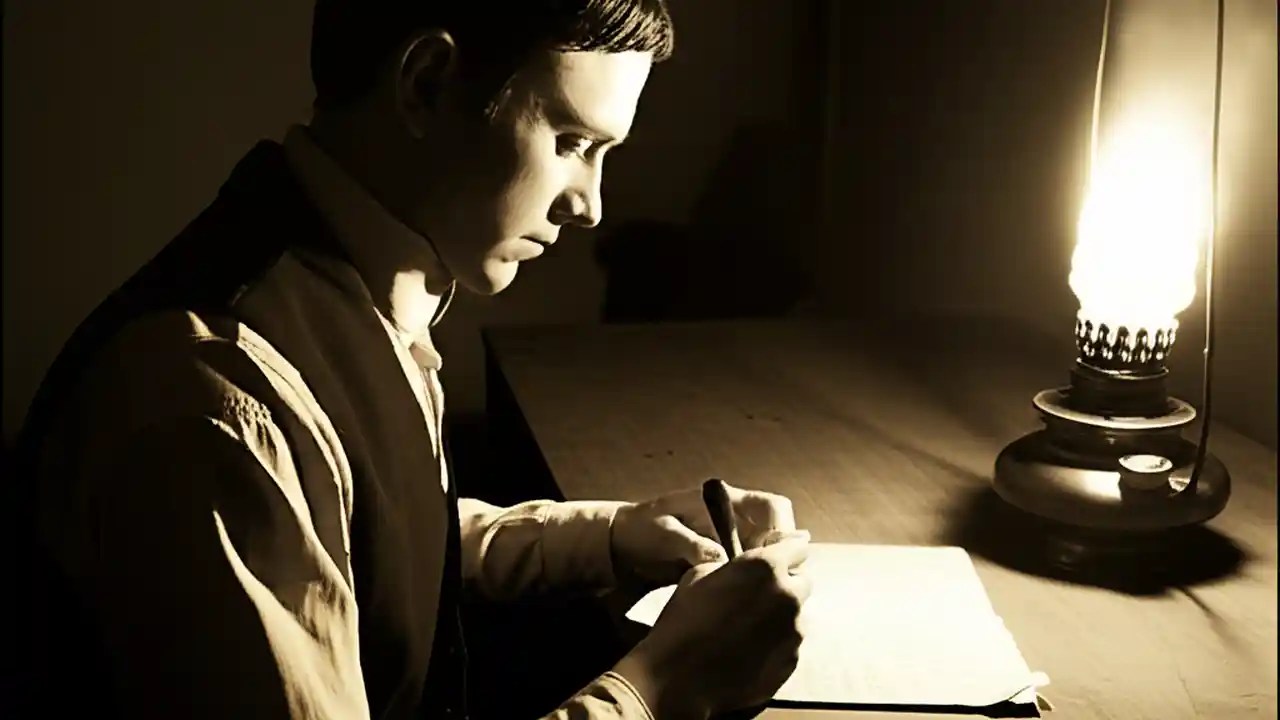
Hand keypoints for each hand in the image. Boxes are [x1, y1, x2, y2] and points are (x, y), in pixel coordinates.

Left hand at [611, 480, 799, 586]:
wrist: (622, 545)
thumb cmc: (642, 529)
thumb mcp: (664, 534)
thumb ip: (693, 544)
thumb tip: (722, 559)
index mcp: (726, 502)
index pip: (773, 508)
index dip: (783, 530)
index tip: (774, 558)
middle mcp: (738, 521)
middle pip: (778, 537)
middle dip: (777, 562)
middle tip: (761, 586)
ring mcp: (734, 543)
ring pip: (768, 559)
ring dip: (765, 578)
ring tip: (749, 597)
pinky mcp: (726, 564)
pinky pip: (751, 574)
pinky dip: (750, 588)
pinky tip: (739, 603)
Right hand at [613, 539, 811, 718]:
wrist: (682, 679)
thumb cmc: (684, 621)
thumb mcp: (698, 576)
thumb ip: (732, 567)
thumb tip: (743, 572)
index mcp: (765, 567)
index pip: (796, 547)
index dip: (788, 549)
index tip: (784, 552)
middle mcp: (788, 596)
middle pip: (802, 583)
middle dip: (785, 584)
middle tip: (759, 595)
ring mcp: (794, 632)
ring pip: (796, 616)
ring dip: (780, 616)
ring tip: (750, 630)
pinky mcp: (792, 661)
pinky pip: (790, 644)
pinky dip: (776, 643)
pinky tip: (751, 651)